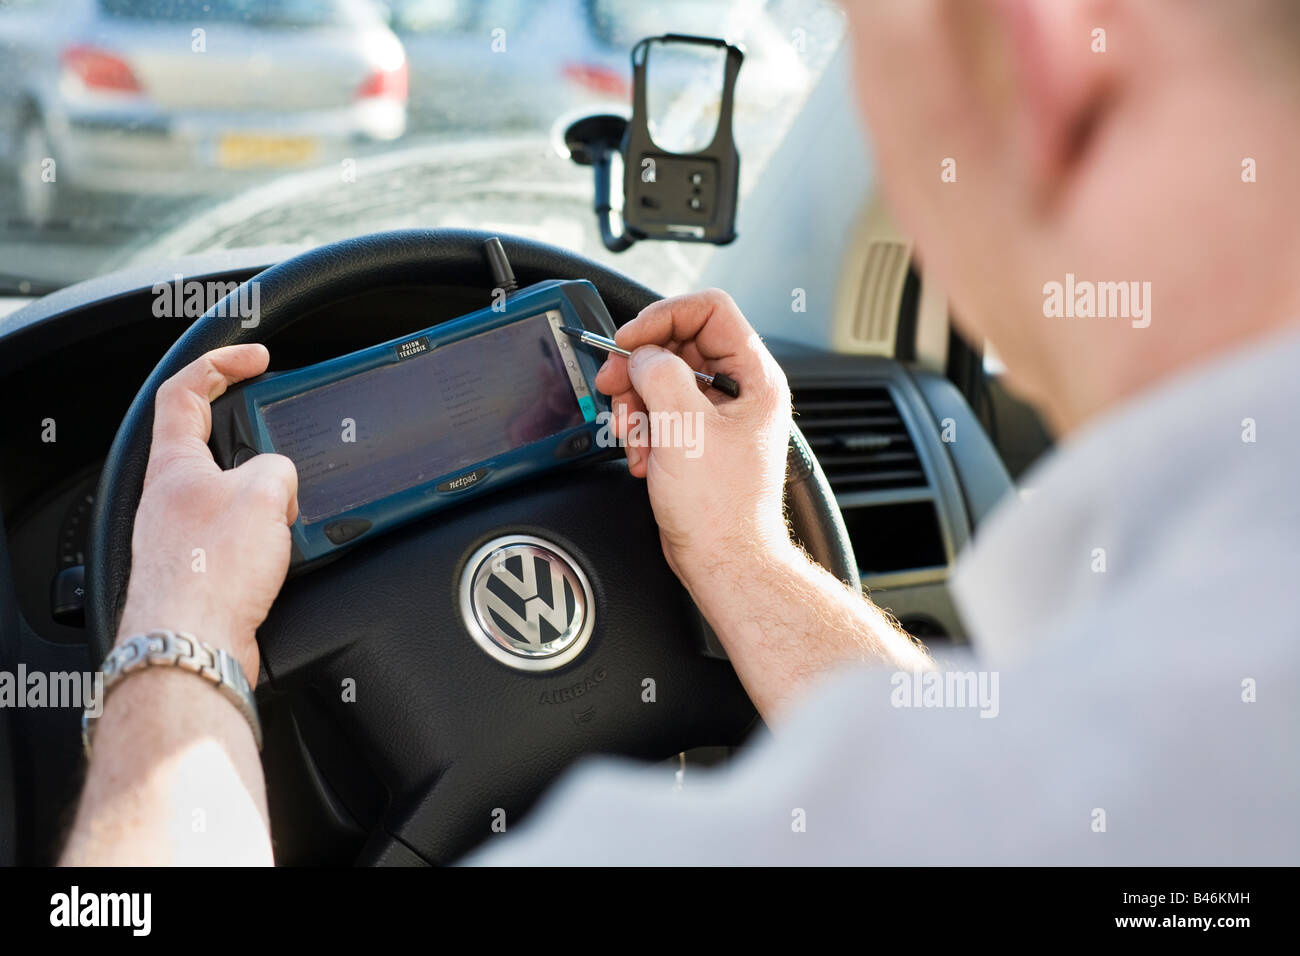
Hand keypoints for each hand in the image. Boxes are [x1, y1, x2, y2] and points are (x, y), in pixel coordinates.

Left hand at [117, 345, 298, 681]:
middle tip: (287, 446)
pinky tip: (282, 554)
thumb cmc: (209, 574)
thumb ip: (278, 467)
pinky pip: (239, 539)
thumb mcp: (265, 494)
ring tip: (290, 513)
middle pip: (213, 445)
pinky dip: (266, 538)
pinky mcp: (201, 571)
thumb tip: (280, 480)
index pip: (184, 391)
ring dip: (267, 499)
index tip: (256, 358)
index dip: (220, 364)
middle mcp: (171, 496)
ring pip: (232, 496)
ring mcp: (183, 535)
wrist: (192, 644)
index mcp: (175, 464)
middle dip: (258, 445)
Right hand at [593, 289, 796, 586]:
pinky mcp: (696, 440)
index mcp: (753, 376)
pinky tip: (642, 456)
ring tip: (633, 435)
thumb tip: (642, 355)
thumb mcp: (683, 426)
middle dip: (640, 367)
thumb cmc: (721, 507)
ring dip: (636, 404)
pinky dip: (642, 430)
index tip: (630, 339)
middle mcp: (739, 391)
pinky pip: (659, 413)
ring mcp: (717, 416)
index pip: (709, 310)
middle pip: (678, 345)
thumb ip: (660, 374)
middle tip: (614, 384)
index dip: (663, 317)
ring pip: (662, 380)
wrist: (723, 560)